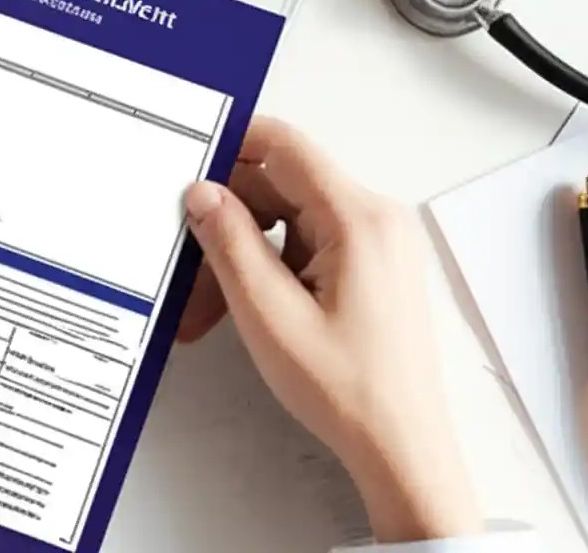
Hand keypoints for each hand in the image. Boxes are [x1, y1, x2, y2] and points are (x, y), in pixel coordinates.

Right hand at [179, 118, 480, 543]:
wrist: (401, 444)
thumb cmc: (348, 389)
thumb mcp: (268, 314)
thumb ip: (230, 243)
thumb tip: (201, 192)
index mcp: (358, 218)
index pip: (285, 146)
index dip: (230, 144)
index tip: (187, 159)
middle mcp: (376, 218)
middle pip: (283, 183)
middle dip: (229, 214)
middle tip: (186, 255)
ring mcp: (377, 241)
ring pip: (290, 216)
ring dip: (245, 246)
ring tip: (211, 300)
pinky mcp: (371, 265)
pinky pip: (308, 242)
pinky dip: (270, 264)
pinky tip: (244, 303)